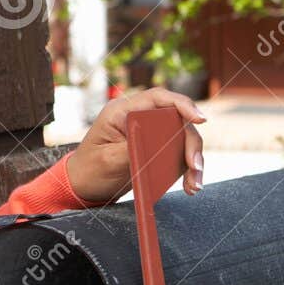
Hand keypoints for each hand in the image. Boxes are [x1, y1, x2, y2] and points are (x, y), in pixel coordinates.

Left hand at [64, 88, 206, 205]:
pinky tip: (190, 184)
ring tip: (194, 184)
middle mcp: (139, 118)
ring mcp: (150, 132)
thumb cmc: (89, 170)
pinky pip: (179, 154)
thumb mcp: (108, 160)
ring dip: (192, 161)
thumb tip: (160, 143)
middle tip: (195, 167)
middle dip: (190, 143)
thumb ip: (133, 148)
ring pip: (182, 138)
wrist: (83, 186)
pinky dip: (187, 169)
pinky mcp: (156, 148)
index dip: (183, 105)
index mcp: (122, 111)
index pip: (158, 98)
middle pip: (177, 120)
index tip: (200, 119)